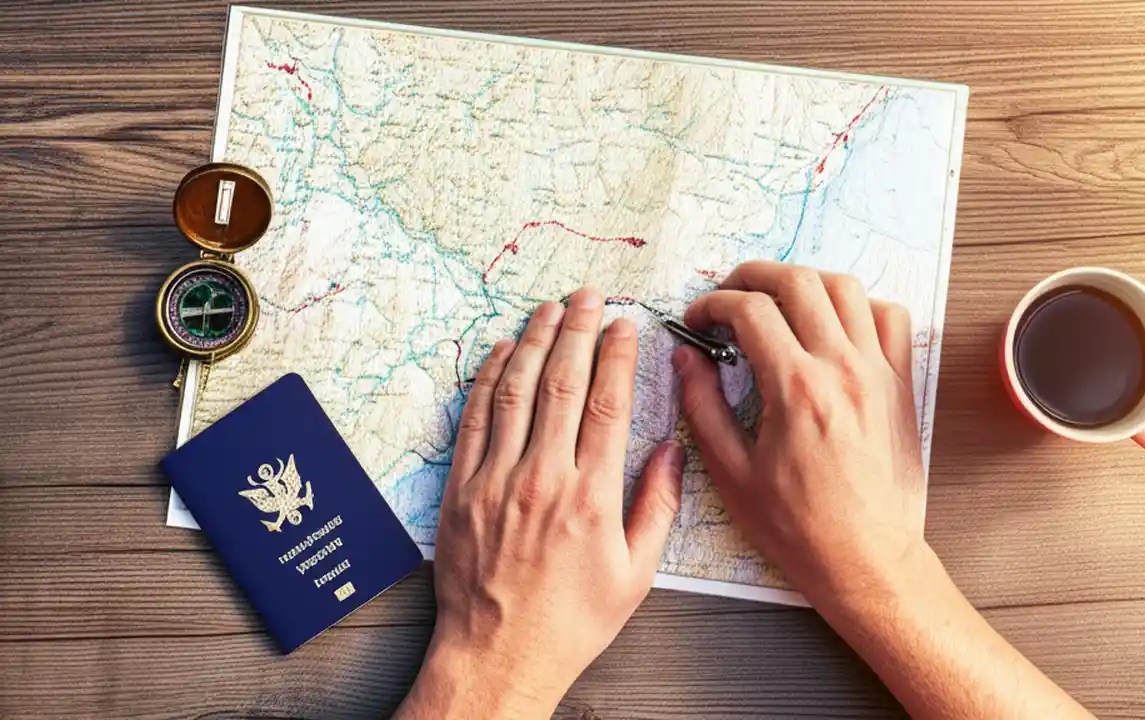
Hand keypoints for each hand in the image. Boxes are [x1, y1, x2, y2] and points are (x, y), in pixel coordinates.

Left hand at [396, 288, 683, 719]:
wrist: (499, 656)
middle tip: (585, 295)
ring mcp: (495, 480)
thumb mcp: (636, 574)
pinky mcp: (460, 489)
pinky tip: (499, 352)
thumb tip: (671, 448)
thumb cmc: (571, 621)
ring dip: (531, 341)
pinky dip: (486, 379)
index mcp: (591, 496)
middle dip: (575, 329)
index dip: (615, 354)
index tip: (623, 324)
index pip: (606, 402)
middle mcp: (542, 478)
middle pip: (559, 382)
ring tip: (546, 309)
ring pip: (513, 390)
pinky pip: (473, 419)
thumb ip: (657, 505)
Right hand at [675, 261, 926, 613]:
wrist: (865, 560)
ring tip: (779, 300)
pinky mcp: (900, 385)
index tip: (698, 320)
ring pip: (846, 288)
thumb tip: (686, 359)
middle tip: (729, 295)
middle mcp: (841, 369)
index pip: (749, 310)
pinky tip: (835, 324)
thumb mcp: (732, 473)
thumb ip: (703, 406)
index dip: (713, 305)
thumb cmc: (799, 528)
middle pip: (798, 281)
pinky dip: (861, 305)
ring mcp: (877, 372)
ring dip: (806, 281)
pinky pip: (891, 318)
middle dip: (753, 276)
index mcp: (795, 389)